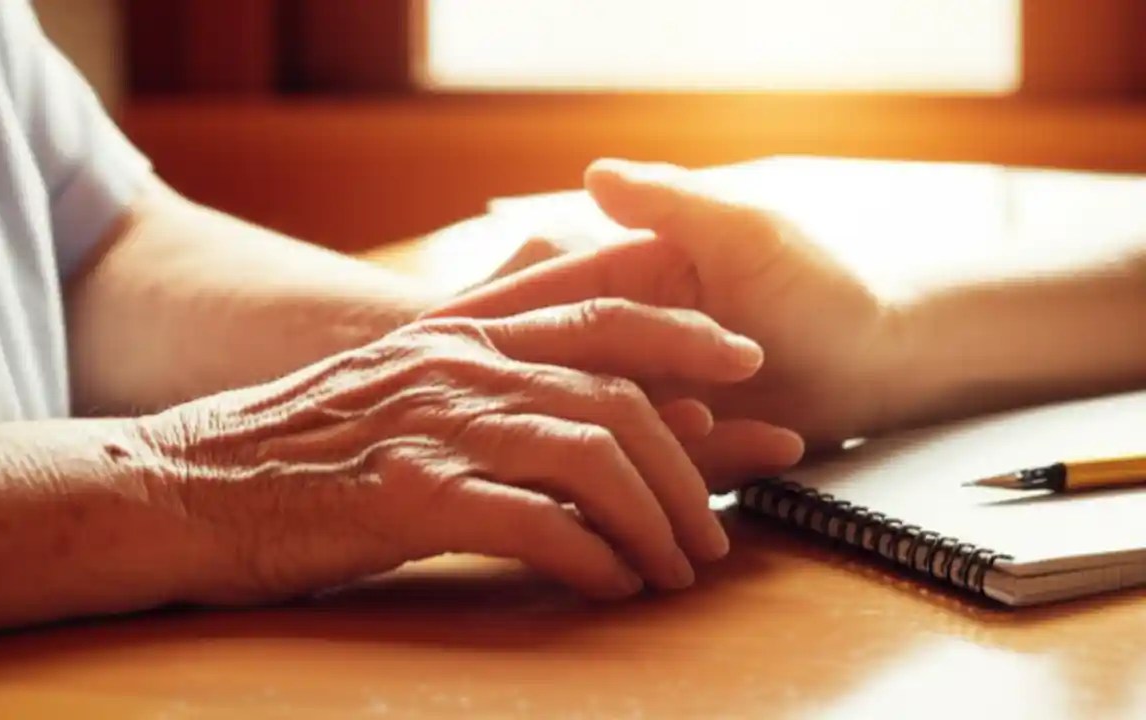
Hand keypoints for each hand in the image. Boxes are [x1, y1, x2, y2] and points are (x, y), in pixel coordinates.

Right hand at [134, 300, 791, 601]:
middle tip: (712, 527)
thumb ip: (472, 355)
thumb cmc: (290, 440)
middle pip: (617, 395)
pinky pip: (535, 521)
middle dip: (687, 465)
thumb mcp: (387, 374)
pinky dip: (589, 555)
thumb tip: (557, 367)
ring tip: (673, 568)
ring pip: (591, 455)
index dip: (683, 330)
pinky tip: (608, 584)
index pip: (598, 311)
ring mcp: (434, 425)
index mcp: (456, 332)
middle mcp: (457, 366)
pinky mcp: (410, 494)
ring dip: (651, 519)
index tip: (745, 362)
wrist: (186, 483)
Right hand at [430, 159, 907, 470]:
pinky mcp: (680, 448)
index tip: (443, 338)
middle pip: (560, 369)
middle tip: (550, 407)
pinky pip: (665, 462)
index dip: (494, 316)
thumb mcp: (746, 235)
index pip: (545, 296)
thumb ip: (672, 206)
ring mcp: (651, 397)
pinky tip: (761, 443)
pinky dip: (703, 459)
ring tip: (707, 422)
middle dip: (552, 393)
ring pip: (609, 425)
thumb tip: (595, 173)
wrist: (884, 365)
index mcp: (624, 280)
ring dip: (644, 435)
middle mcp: (626, 340)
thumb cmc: (821, 288)